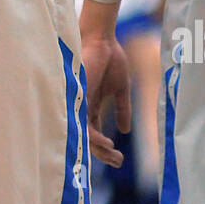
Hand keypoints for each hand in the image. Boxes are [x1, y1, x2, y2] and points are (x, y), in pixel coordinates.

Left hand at [81, 34, 131, 167]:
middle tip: (118, 162)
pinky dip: (94, 137)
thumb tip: (125, 131)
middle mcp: (83, 108)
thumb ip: (122, 109)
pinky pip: (84, 125)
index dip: (105, 149)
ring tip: (115, 157)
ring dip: (100, 150)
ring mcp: (80, 104)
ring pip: (85, 136)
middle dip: (104, 154)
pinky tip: (107, 144)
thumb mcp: (120, 89)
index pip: (95, 133)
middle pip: (89, 138)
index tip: (119, 159)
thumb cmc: (111, 59)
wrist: (103, 41)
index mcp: (91, 105)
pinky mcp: (80, 100)